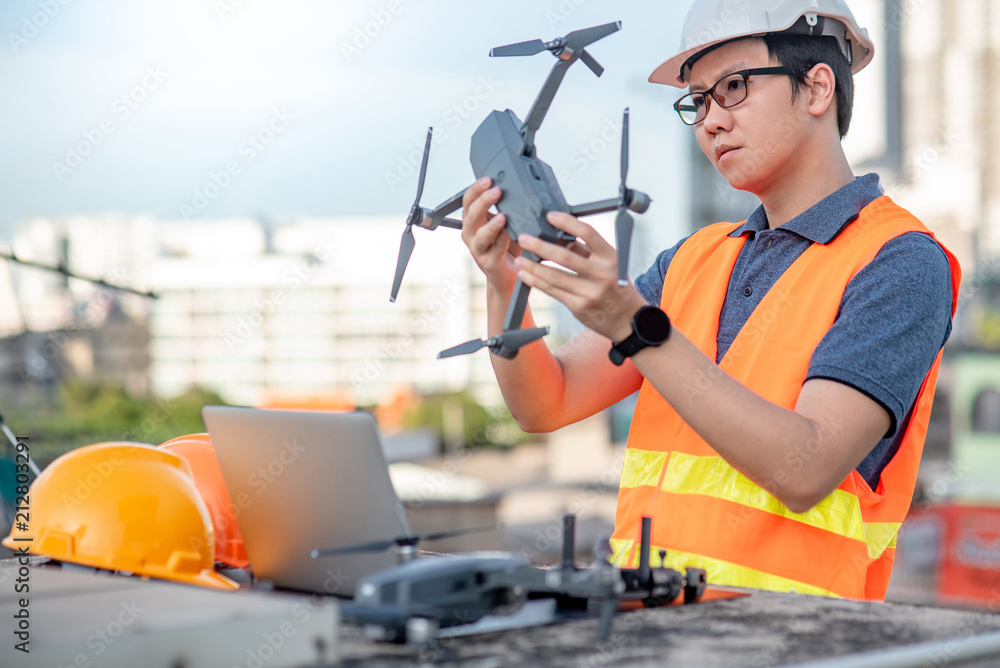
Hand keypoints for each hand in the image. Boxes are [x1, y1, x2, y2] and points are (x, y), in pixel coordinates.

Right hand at [460, 177, 521, 290]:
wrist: (507, 274)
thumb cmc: (506, 246)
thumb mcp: (504, 223)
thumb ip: (505, 207)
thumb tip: (515, 186)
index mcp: (472, 221)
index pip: (468, 201)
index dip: (476, 189)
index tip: (487, 179)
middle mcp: (471, 234)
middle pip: (471, 215)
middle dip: (483, 201)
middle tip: (496, 191)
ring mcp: (478, 249)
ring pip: (480, 235)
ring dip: (491, 225)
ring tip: (502, 216)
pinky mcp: (489, 262)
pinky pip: (495, 250)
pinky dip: (502, 241)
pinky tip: (509, 234)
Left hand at [514, 211, 646, 341]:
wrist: (627, 319)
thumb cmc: (617, 288)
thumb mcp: (610, 264)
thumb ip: (587, 251)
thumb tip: (561, 235)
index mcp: (611, 257)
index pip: (588, 233)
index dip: (567, 222)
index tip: (550, 216)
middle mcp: (601, 274)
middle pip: (565, 256)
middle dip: (540, 246)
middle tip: (524, 238)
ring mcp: (589, 292)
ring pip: (554, 276)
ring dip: (533, 266)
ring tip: (520, 258)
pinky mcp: (579, 306)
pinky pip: (553, 291)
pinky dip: (536, 282)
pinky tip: (526, 275)